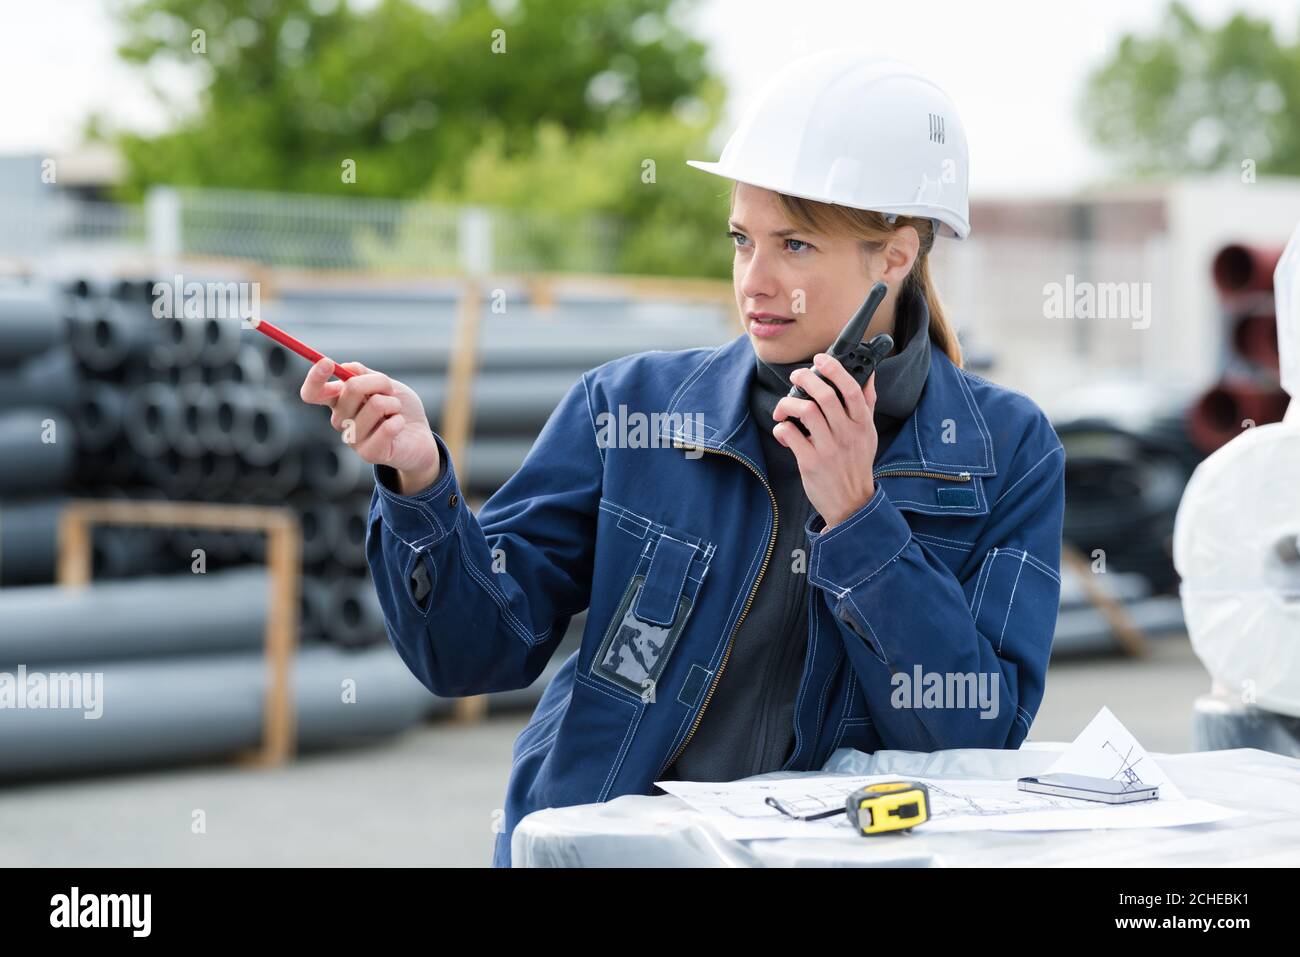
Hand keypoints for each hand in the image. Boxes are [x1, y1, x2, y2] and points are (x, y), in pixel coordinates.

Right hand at [299, 358, 440, 494]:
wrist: (421, 438)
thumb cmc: (400, 409)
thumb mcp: (385, 385)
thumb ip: (365, 375)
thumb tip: (346, 367)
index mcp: (339, 401)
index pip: (312, 392)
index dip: (314, 378)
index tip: (327, 363)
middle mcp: (341, 420)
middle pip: (351, 389)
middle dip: (380, 382)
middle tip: (390, 392)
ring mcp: (353, 439)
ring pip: (375, 405)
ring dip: (393, 404)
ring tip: (395, 414)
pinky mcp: (368, 454)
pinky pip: (387, 428)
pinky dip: (399, 421)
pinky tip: (399, 427)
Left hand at [771, 353, 877, 530]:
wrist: (851, 503)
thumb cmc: (857, 464)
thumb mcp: (869, 433)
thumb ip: (868, 403)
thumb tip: (869, 374)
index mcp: (862, 424)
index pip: (851, 389)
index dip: (835, 369)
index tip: (821, 359)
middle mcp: (847, 434)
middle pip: (825, 395)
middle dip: (806, 379)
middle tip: (796, 376)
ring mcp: (828, 449)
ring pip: (805, 411)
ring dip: (788, 403)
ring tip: (784, 407)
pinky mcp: (810, 462)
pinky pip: (790, 434)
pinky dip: (781, 427)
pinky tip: (783, 429)